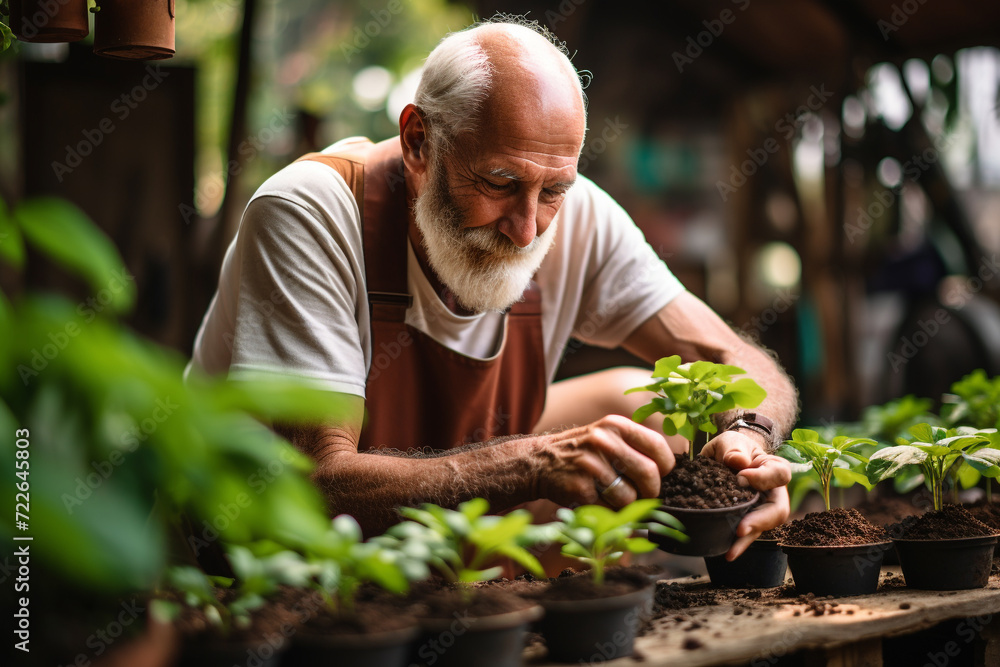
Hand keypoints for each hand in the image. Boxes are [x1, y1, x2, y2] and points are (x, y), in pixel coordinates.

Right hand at [533, 415, 674, 508]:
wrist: (538, 462)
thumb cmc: (581, 453)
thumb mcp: (605, 437)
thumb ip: (634, 447)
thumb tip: (667, 474)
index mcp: (615, 425)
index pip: (658, 446)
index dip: (665, 467)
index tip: (659, 476)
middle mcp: (604, 441)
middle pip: (649, 474)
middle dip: (651, 492)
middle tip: (643, 497)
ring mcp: (590, 464)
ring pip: (630, 497)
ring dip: (625, 506)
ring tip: (611, 498)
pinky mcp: (579, 487)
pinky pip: (608, 510)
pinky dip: (607, 513)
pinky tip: (595, 501)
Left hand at [701, 429, 790, 559]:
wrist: (726, 457)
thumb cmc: (734, 447)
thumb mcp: (732, 441)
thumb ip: (734, 449)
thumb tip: (737, 463)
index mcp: (774, 468)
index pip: (778, 475)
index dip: (763, 478)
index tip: (741, 477)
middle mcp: (774, 492)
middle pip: (778, 510)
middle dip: (760, 522)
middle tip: (740, 530)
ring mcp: (762, 508)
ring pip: (763, 527)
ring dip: (747, 540)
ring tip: (730, 551)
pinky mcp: (748, 519)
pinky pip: (747, 534)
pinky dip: (737, 544)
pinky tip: (726, 553)